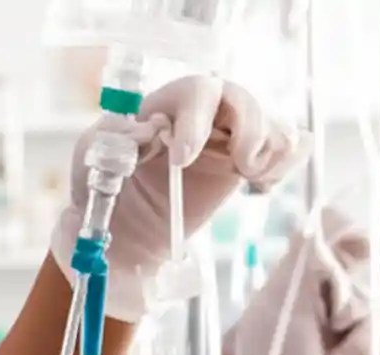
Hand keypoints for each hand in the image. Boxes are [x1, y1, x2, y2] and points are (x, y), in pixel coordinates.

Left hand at [52, 76, 307, 321]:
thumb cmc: (105, 191)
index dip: (196, 121)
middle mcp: (201, 116)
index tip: (182, 160)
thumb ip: (114, 140)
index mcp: (164, 106)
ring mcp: (228, 139)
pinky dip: (285, 163)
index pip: (194, 92)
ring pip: (271, 121)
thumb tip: (150, 130)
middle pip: (243, 97)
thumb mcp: (92, 161)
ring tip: (249, 178)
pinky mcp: (247, 164)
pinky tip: (260, 187)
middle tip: (242, 167)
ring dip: (271, 148)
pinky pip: (287, 146)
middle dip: (251, 129)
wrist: (124, 235)